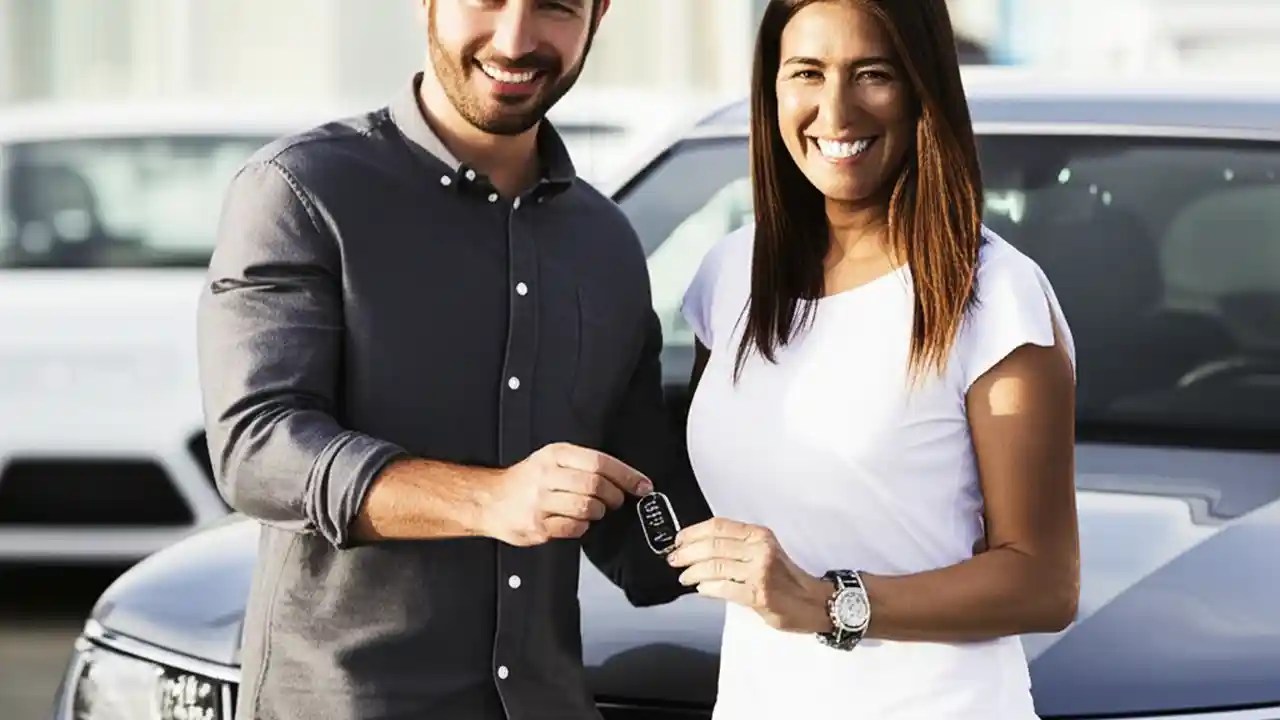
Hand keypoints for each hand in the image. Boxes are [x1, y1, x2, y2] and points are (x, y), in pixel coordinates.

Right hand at [480, 442, 653, 546]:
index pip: (600, 461)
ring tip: (593, 510)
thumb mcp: (553, 460)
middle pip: (596, 485)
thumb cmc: (526, 481)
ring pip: (587, 507)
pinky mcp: (537, 524)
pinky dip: (582, 527)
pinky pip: (574, 528)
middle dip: (614, 497)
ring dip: (598, 512)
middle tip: (615, 501)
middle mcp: (547, 474)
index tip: (643, 485)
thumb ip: (584, 465)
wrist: (491, 500)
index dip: (627, 475)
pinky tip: (575, 521)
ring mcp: (541, 501)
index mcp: (555, 455)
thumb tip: (628, 479)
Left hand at [666, 518, 833, 633]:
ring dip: (693, 572)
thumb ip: (738, 548)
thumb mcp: (765, 552)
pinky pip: (723, 588)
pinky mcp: (758, 594)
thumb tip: (701, 550)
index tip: (679, 539)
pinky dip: (707, 588)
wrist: (814, 602)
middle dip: (687, 552)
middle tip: (675, 559)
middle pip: (713, 545)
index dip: (693, 532)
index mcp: (759, 535)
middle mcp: (759, 549)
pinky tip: (701, 589)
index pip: (719, 526)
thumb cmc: (788, 579)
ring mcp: (759, 572)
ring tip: (685, 577)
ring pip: (714, 566)